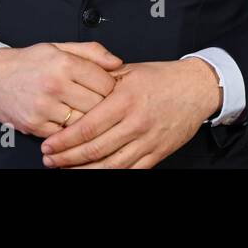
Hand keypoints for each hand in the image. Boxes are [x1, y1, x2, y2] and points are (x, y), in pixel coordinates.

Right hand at [0, 41, 123, 137]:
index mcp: (64, 64)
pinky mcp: (34, 125)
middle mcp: (54, 85)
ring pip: (83, 122)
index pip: (105, 82)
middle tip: (101, 102)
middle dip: (103, 104)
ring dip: (87, 119)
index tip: (110, 88)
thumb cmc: (30, 62)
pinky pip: (64, 134)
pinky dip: (69, 130)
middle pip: (97, 104)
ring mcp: (43, 108)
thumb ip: (92, 52)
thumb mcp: (61, 47)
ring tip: (85, 111)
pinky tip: (68, 121)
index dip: (112, 86)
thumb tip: (118, 63)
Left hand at [39, 59, 220, 168]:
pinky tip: (96, 173)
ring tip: (67, 170)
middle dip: (66, 158)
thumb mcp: (130, 71)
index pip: (87, 127)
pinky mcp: (158, 152)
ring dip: (83, 171)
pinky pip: (131, 171)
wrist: (199, 88)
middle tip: (50, 160)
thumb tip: (75, 89)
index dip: (64, 140)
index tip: (48, 144)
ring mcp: (148, 140)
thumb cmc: (164, 78)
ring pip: (110, 165)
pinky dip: (110, 175)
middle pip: (94, 150)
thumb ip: (102, 80)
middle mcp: (136, 122)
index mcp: (126, 100)